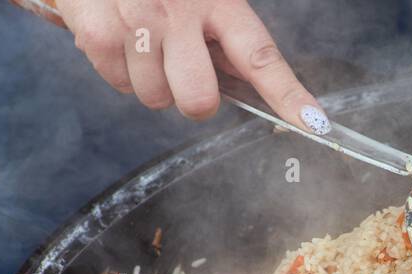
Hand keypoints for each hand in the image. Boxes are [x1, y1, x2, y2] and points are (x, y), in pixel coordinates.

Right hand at [56, 0, 329, 132]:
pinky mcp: (97, 30)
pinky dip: (118, 70)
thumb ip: (223, 38)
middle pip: (199, 100)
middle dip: (193, 100)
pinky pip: (119, 84)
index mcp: (218, 1)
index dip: (288, 94)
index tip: (314, 123)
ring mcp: (138, 21)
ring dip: (151, 81)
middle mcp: (180, 11)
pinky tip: (119, 39)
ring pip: (156, 98)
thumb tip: (250, 86)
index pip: (261, 56)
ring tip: (143, 42)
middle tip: (182, 72)